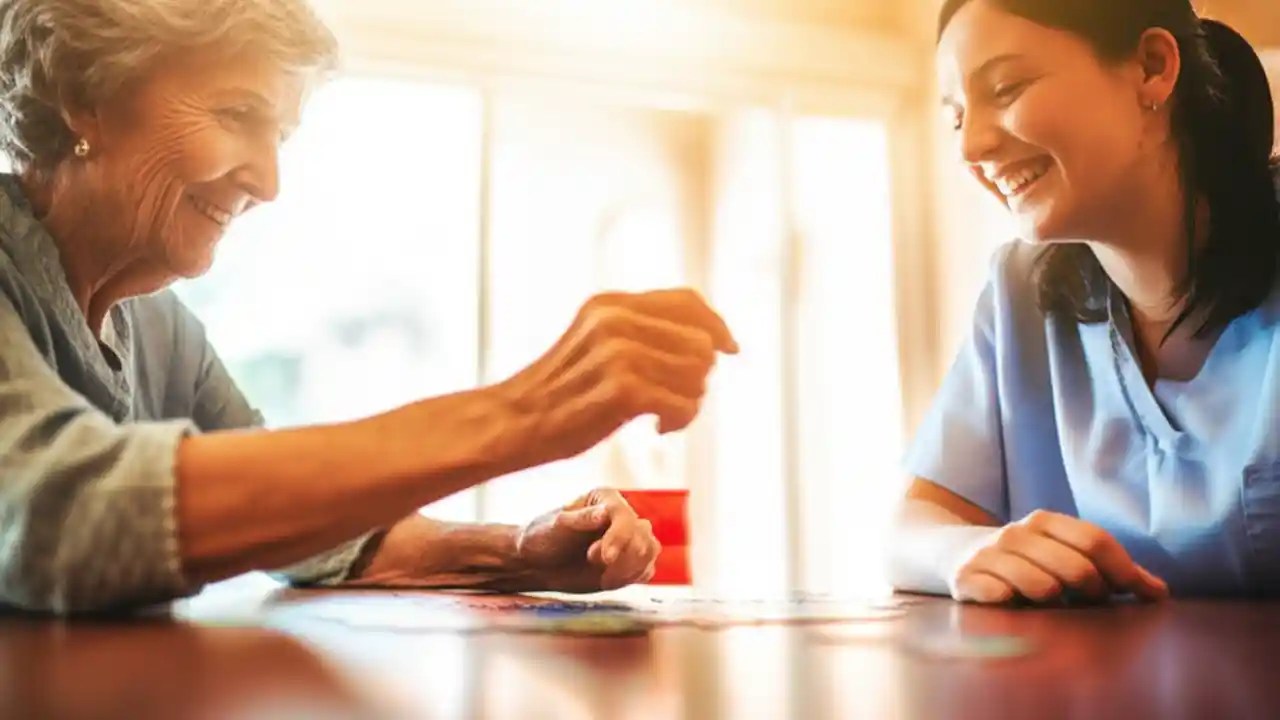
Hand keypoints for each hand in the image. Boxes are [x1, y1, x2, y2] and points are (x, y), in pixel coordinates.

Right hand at [497, 289, 737, 466]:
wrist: (511, 422)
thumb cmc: (558, 393)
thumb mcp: (594, 343)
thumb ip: (638, 332)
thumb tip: (707, 341)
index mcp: (610, 303)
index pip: (687, 301)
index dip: (716, 325)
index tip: (730, 349)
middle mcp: (615, 320)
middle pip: (701, 342)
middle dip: (698, 376)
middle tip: (673, 401)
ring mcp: (618, 353)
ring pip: (697, 374)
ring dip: (689, 402)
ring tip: (662, 416)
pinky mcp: (621, 390)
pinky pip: (684, 405)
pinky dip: (678, 421)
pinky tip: (656, 430)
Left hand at [516, 488, 660, 592]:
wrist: (539, 563)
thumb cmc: (543, 537)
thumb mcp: (556, 525)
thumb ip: (581, 519)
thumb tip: (605, 513)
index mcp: (606, 499)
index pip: (625, 517)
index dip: (619, 538)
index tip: (606, 558)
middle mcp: (622, 516)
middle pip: (643, 535)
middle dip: (623, 556)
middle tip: (592, 561)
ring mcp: (628, 540)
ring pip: (650, 551)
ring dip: (629, 568)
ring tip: (603, 577)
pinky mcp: (630, 562)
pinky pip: (646, 569)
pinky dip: (632, 578)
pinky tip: (608, 581)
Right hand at [949, 511, 1168, 603]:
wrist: (948, 551)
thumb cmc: (1021, 560)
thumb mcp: (1059, 552)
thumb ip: (1107, 568)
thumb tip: (1159, 592)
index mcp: (1044, 521)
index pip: (1095, 541)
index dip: (1125, 571)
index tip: (1145, 595)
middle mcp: (1016, 533)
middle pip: (1077, 569)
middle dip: (1094, 593)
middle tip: (1089, 602)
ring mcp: (989, 555)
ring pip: (1044, 589)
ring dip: (1055, 605)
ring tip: (1047, 603)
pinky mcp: (966, 578)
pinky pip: (1003, 598)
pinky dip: (1015, 606)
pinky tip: (1014, 605)